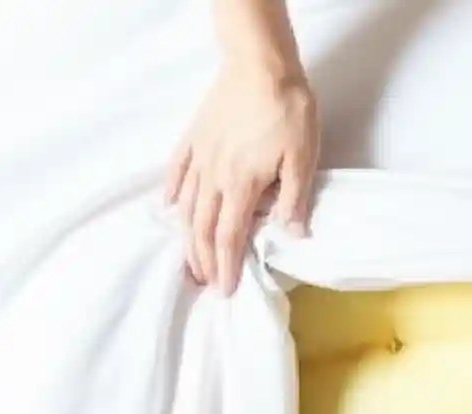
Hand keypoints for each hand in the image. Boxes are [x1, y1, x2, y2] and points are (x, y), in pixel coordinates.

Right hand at [165, 67, 319, 294]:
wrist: (261, 65)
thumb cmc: (288, 110)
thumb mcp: (303, 157)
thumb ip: (295, 199)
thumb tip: (292, 235)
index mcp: (241, 185)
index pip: (228, 237)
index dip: (225, 266)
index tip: (223, 290)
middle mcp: (214, 175)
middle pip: (202, 228)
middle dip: (202, 260)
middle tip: (203, 283)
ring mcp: (201, 155)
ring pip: (187, 206)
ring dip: (186, 237)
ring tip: (188, 259)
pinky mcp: (194, 136)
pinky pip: (177, 169)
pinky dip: (172, 192)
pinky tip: (168, 207)